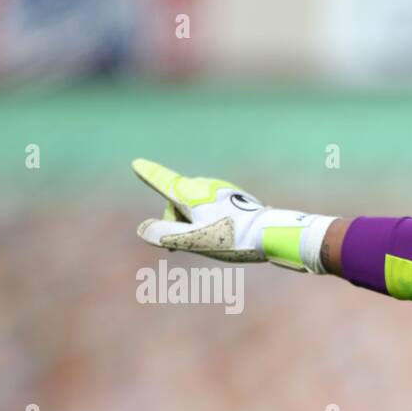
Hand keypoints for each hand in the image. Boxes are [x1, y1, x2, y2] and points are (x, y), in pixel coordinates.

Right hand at [131, 159, 331, 269]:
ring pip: (198, 206)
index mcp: (192, 193)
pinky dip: (211, 222)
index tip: (137, 163)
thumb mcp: (193, 240)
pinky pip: (214, 209)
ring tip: (213, 243)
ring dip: (195, 224)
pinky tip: (228, 238)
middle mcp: (206, 186)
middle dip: (177, 222)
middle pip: (179, 201)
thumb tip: (143, 229)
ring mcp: (224, 192)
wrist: (274, 234)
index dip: (149, 175)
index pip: (163, 182)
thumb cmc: (232, 238)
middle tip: (182, 247)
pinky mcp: (238, 200)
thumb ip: (165, 234)